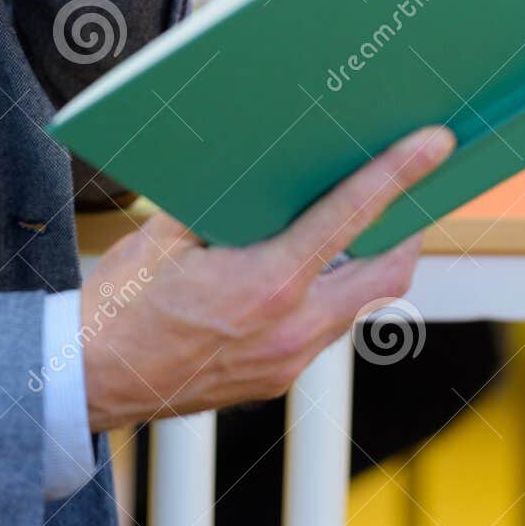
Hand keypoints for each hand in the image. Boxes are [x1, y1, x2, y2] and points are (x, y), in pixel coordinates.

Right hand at [78, 125, 455, 431]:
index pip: (351, 216)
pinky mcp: (276, 381)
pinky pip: (324, 330)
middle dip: (405, 229)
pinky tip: (300, 271)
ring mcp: (288, 362)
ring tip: (352, 227)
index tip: (435, 144)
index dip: (398, 174)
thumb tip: (268, 168)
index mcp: (266, 284)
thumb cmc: (120, 303)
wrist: (89, 379)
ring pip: (357, 306)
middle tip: (410, 191)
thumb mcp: (166, 233)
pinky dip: (325, 295)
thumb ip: (226, 204)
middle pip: (387, 274)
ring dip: (362, 265)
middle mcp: (291, 330)